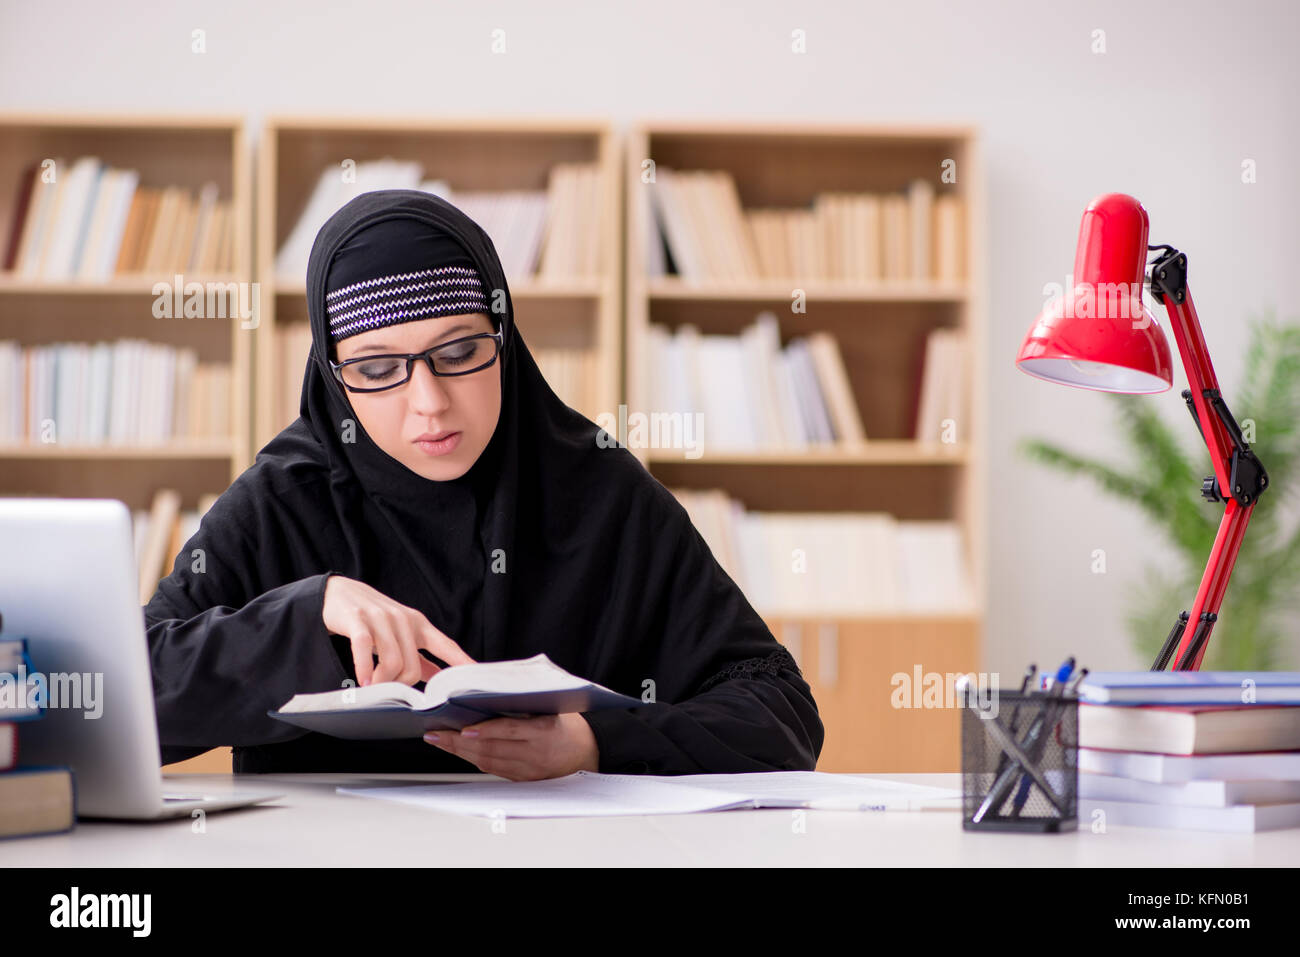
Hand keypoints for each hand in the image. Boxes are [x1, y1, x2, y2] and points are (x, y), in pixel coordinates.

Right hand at [321, 574, 474, 685]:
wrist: (339, 593)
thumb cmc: (374, 618)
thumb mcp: (401, 636)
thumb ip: (420, 658)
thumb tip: (439, 679)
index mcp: (419, 625)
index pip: (446, 646)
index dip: (462, 662)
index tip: (478, 676)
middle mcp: (404, 620)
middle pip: (413, 667)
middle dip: (400, 686)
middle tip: (388, 692)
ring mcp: (381, 619)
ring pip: (393, 661)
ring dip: (383, 682)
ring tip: (373, 687)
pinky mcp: (357, 620)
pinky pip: (365, 648)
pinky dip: (365, 669)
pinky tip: (363, 680)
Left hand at [424, 713, 599, 780]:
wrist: (589, 751)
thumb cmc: (569, 723)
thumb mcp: (552, 706)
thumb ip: (524, 700)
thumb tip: (489, 688)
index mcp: (545, 730)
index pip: (510, 731)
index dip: (485, 731)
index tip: (464, 730)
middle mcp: (536, 753)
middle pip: (492, 749)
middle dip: (459, 743)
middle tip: (436, 734)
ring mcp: (530, 769)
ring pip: (488, 762)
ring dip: (460, 753)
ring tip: (440, 741)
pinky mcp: (525, 779)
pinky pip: (495, 770)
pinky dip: (474, 760)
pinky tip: (459, 752)